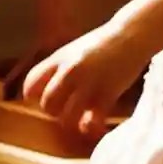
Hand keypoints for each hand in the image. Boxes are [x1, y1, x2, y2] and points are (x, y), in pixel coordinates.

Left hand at [22, 24, 147, 135]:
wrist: (131, 36)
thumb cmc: (102, 44)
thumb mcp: (74, 50)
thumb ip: (60, 67)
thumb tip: (47, 88)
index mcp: (58, 59)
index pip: (31, 83)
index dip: (32, 96)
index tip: (39, 100)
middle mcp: (69, 72)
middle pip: (47, 104)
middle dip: (54, 111)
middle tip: (64, 109)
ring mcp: (88, 84)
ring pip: (66, 117)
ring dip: (71, 121)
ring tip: (79, 119)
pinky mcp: (107, 94)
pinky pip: (91, 121)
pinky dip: (90, 127)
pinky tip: (93, 125)